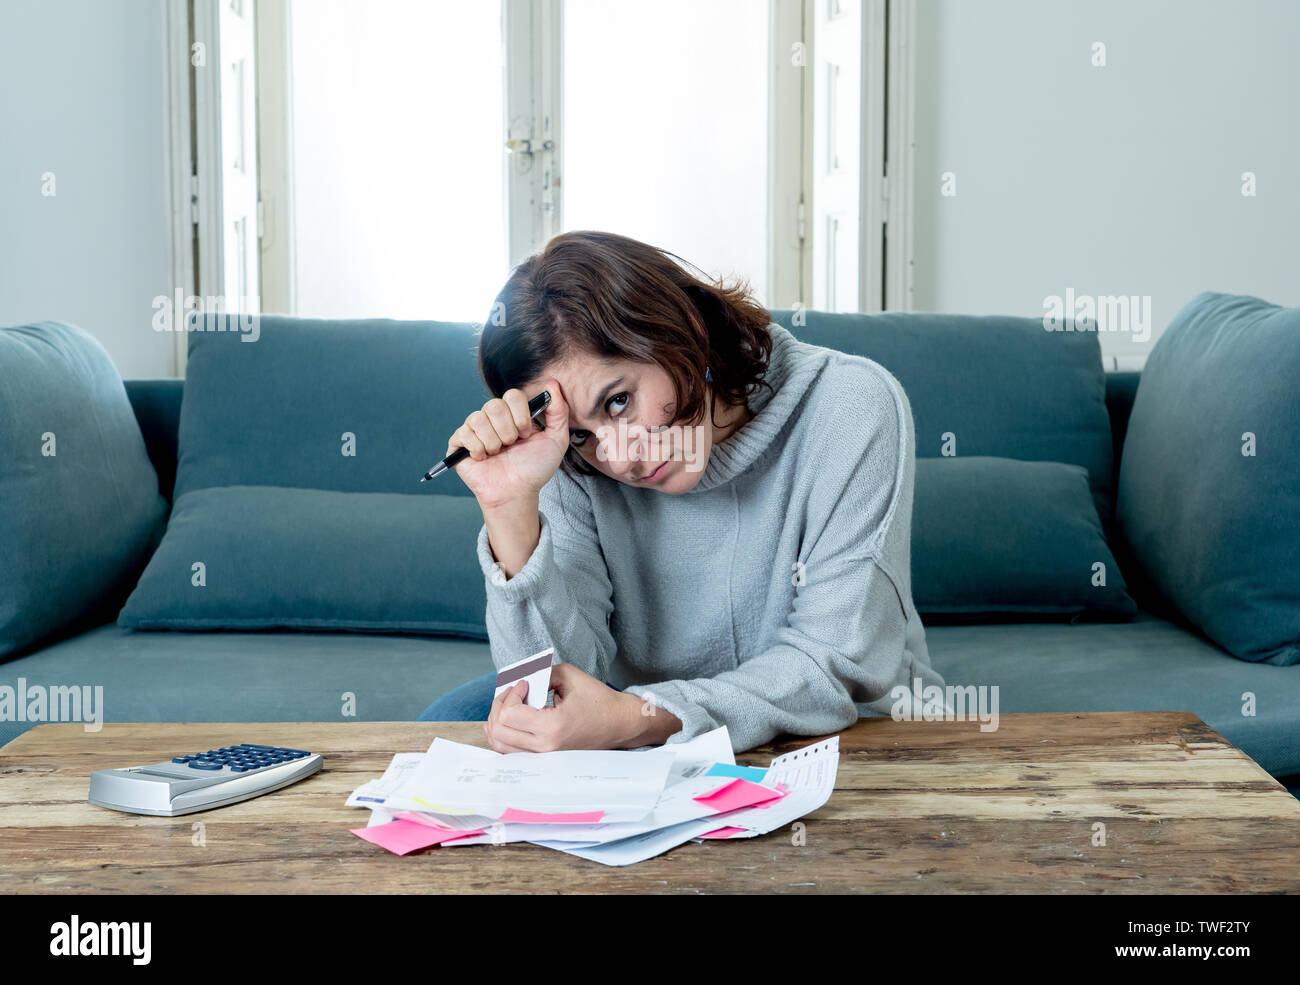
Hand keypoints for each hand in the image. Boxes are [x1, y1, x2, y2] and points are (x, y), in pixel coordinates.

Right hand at [448, 379, 571, 509]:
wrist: (518, 492)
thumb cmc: (535, 469)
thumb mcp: (556, 440)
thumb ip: (559, 411)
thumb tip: (553, 383)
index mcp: (513, 414)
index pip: (513, 395)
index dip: (521, 416)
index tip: (526, 435)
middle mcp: (493, 418)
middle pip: (494, 405)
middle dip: (508, 431)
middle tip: (511, 446)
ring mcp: (475, 429)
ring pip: (478, 418)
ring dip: (493, 442)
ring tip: (498, 453)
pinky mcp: (459, 442)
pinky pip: (464, 433)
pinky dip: (478, 448)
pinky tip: (484, 458)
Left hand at [482, 663, 670, 751]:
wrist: (619, 724)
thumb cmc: (598, 700)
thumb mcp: (569, 676)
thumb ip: (539, 673)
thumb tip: (518, 679)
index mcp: (552, 727)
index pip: (509, 714)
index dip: (511, 693)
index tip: (525, 683)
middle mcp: (545, 747)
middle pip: (499, 731)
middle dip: (500, 705)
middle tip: (513, 691)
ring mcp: (544, 757)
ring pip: (500, 745)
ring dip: (497, 721)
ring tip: (508, 704)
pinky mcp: (544, 759)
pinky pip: (511, 752)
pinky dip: (503, 735)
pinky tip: (504, 721)